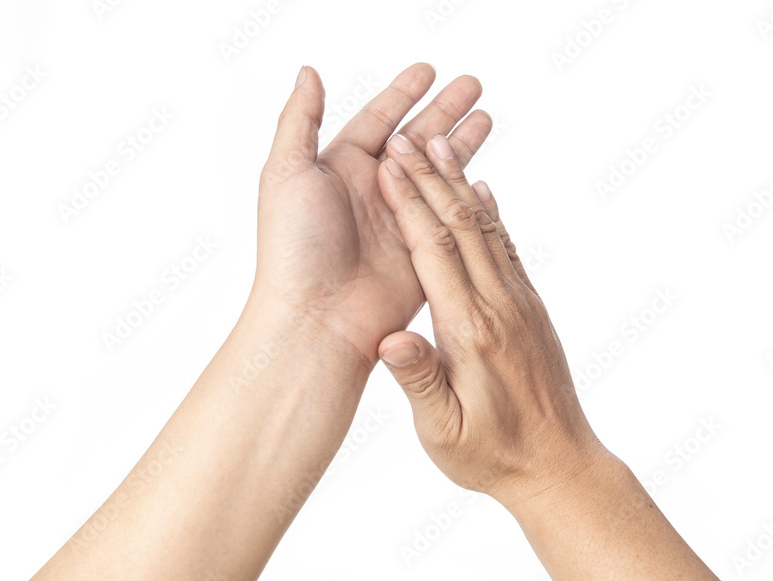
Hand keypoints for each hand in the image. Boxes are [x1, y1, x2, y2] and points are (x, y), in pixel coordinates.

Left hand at [249, 64, 492, 367]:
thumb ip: (300, 120)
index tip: (429, 70)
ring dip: (461, 144)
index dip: (404, 94)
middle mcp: (372, 192)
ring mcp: (399, 222)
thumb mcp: (286, 172)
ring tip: (487, 115)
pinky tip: (482, 169)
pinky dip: (465, 191)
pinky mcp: (422, 251)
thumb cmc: (293, 248)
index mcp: (339, 169)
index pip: (378, 121)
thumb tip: (309, 72)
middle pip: (415, 141)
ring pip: (437, 172)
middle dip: (445, 111)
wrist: (318, 318)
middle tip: (474, 85)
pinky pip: (449, 214)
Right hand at [375, 134, 611, 510]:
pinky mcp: (531, 311)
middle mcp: (500, 307)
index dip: (411, 203)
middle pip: (462, 226)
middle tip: (407, 135)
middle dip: (431, 176)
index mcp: (471, 332)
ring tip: (440, 143)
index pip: (435, 253)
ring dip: (461, 183)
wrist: (560, 467)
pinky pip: (509, 249)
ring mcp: (521, 305)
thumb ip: (418, 381)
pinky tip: (482, 190)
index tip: (390, 164)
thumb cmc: (493, 456)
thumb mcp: (444, 432)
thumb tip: (390, 339)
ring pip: (487, 229)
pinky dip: (492, 213)